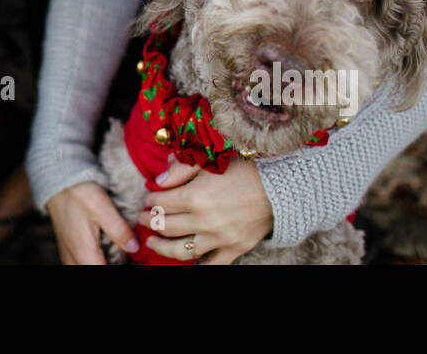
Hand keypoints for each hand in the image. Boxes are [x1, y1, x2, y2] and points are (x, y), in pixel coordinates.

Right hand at [45, 181, 138, 264]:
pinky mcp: (70, 251)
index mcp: (84, 253)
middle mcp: (74, 259)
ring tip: (122, 255)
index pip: (104, 272)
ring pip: (90, 268)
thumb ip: (118, 229)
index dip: (122, 267)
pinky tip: (110, 252)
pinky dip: (99, 261)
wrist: (57, 183)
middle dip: (116, 264)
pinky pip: (85, 264)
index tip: (135, 261)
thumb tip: (134, 248)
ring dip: (107, 263)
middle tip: (131, 257)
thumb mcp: (101, 207)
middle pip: (97, 270)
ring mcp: (70, 256)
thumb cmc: (78, 193)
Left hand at [138, 154, 273, 263]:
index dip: (151, 199)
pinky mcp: (234, 249)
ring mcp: (219, 239)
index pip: (162, 202)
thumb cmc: (246, 169)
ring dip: (162, 247)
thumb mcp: (211, 160)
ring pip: (180, 250)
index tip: (149, 197)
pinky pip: (211, 265)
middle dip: (150, 221)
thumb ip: (182, 169)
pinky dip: (196, 265)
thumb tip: (158, 181)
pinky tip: (186, 261)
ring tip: (153, 242)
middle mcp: (204, 221)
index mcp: (196, 196)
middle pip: (166, 226)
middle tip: (144, 217)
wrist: (282, 187)